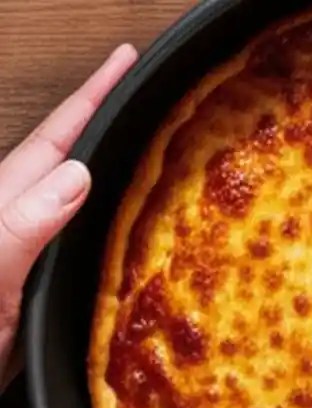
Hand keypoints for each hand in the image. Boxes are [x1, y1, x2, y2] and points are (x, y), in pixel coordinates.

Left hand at [0, 43, 137, 388]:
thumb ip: (22, 226)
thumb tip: (78, 173)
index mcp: (2, 209)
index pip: (55, 140)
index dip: (92, 98)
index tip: (125, 58)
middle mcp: (14, 224)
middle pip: (64, 158)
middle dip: (102, 120)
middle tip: (141, 89)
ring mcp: (24, 256)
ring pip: (73, 196)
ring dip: (108, 166)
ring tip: (142, 143)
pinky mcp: (33, 289)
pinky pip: (80, 237)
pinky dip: (108, 219)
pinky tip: (125, 225)